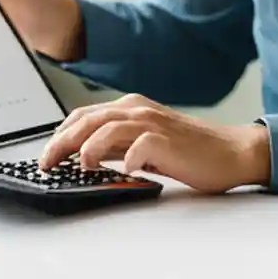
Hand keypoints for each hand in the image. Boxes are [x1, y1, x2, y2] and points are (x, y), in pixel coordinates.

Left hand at [38, 95, 271, 193]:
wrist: (230, 151)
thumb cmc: (189, 150)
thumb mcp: (144, 144)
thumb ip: (116, 144)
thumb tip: (83, 155)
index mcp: (131, 108)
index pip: (83, 115)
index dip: (60, 134)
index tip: (46, 155)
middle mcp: (138, 110)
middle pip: (88, 120)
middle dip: (61, 142)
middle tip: (47, 163)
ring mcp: (153, 123)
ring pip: (108, 128)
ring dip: (89, 148)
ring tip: (83, 166)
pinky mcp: (168, 141)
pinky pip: (141, 146)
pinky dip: (128, 158)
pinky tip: (124, 170)